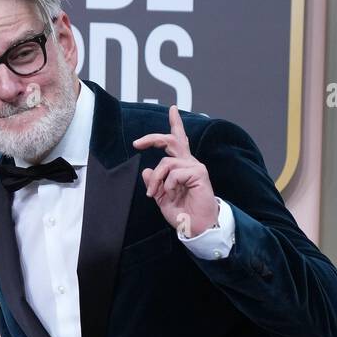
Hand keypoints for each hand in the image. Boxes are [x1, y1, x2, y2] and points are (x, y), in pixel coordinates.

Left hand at [132, 104, 218, 237]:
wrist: (196, 227)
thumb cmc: (182, 214)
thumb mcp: (162, 198)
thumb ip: (154, 184)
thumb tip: (146, 171)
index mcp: (182, 167)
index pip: (179, 141)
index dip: (176, 124)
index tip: (172, 109)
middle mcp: (189, 163)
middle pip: (171, 141)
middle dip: (152, 138)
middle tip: (138, 143)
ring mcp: (195, 167)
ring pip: (166, 163)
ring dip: (156, 180)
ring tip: (155, 194)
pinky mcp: (198, 173)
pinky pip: (174, 173)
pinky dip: (167, 185)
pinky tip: (171, 195)